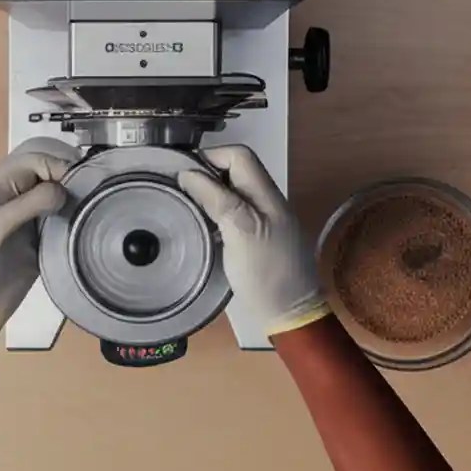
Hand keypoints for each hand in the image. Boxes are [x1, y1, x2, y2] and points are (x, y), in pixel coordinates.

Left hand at [0, 138, 79, 337]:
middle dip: (69, 170)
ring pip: (58, 190)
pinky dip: (76, 215)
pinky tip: (89, 221)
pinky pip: (63, 218)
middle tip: (91, 188)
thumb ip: (23, 206)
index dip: (56, 163)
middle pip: (47, 167)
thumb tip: (63, 189)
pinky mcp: (41, 239)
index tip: (78, 182)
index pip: (32, 158)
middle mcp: (14, 194)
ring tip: (96, 202)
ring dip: (76, 191)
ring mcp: (28, 216)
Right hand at [178, 145, 330, 336]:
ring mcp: (264, 221)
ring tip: (186, 205)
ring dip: (209, 193)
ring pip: (234, 192)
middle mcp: (267, 202)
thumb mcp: (240, 231)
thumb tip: (189, 173)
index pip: (240, 155)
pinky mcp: (257, 239)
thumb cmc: (266, 275)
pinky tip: (201, 226)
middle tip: (181, 189)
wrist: (289, 314)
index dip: (211, 156)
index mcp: (267, 195)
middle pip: (236, 171)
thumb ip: (217, 199)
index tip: (183, 172)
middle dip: (207, 173)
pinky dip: (215, 212)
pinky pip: (234, 213)